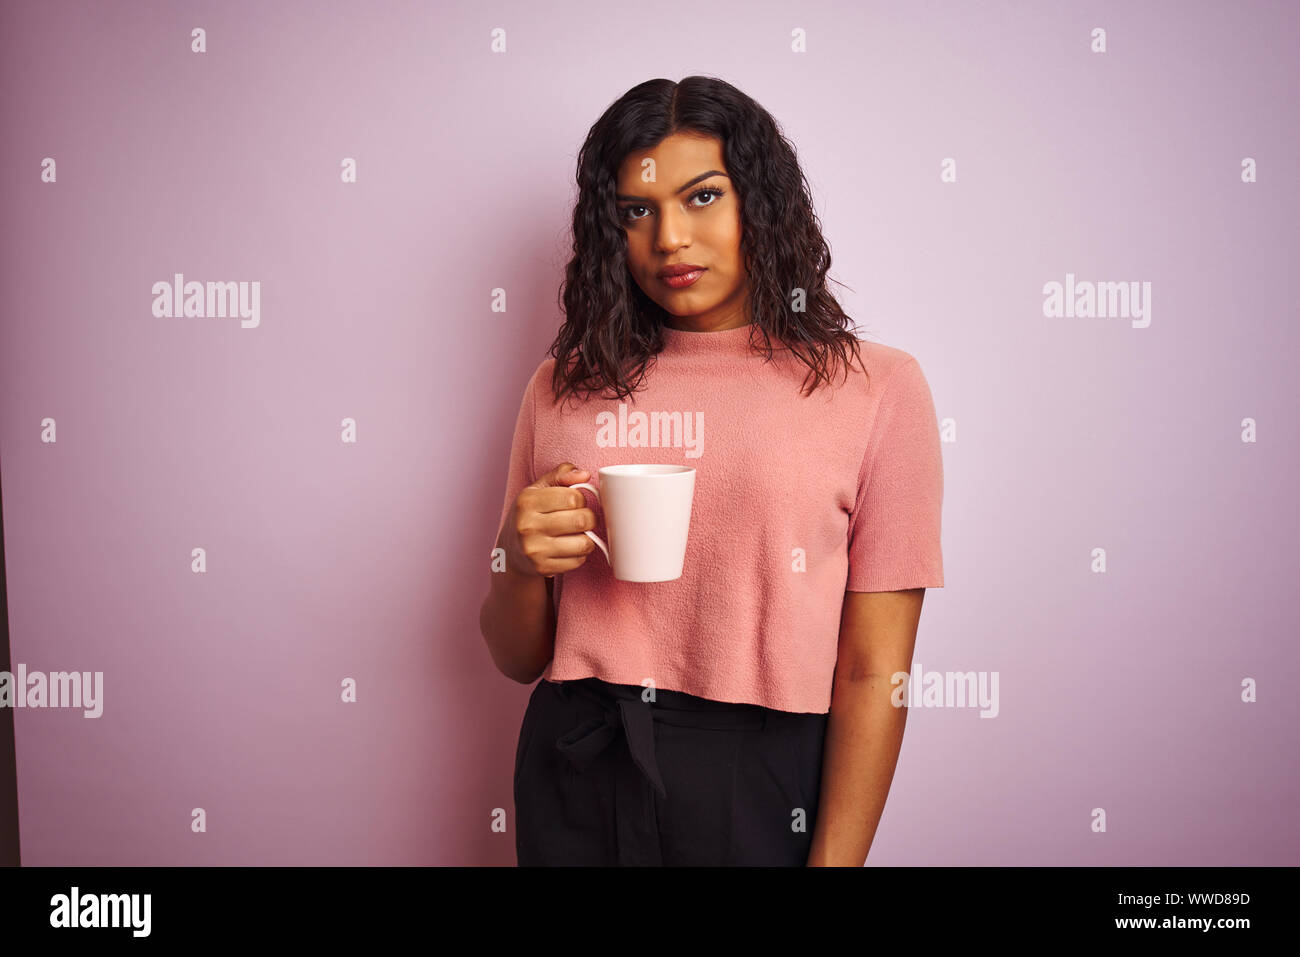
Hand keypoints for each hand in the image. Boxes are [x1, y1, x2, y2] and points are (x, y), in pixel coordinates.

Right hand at [502, 462, 598, 578]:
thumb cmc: (530, 515)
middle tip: (581, 519)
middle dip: (588, 518)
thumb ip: (561, 475)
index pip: (573, 497)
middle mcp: (528, 526)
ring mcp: (534, 549)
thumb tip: (585, 475)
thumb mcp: (539, 489)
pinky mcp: (542, 568)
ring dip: (586, 538)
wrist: (510, 550)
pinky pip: (578, 561)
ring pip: (584, 543)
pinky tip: (569, 548)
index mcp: (527, 501)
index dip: (580, 499)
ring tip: (577, 534)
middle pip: (582, 520)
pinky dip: (579, 554)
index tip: (574, 503)